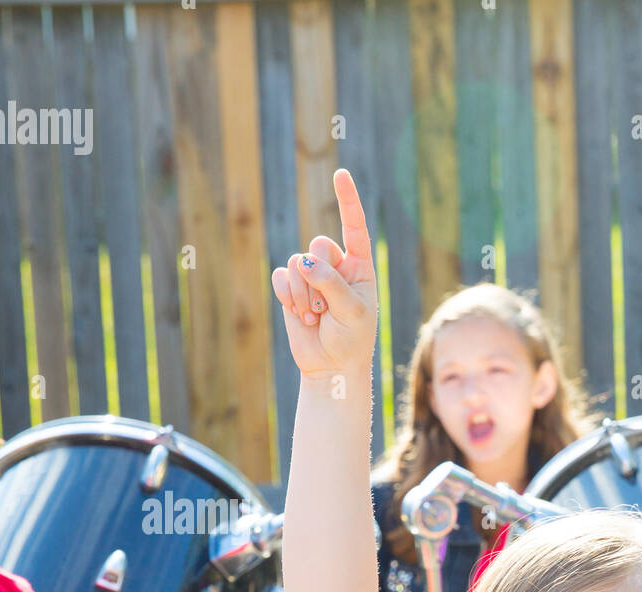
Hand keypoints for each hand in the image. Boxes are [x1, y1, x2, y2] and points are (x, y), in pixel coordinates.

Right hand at [270, 167, 377, 377]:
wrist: (332, 367)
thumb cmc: (352, 340)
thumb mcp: (352, 312)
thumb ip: (331, 284)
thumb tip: (304, 261)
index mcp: (360, 266)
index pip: (354, 227)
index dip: (347, 200)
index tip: (340, 174)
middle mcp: (336, 266)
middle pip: (318, 244)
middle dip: (319, 276)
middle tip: (327, 307)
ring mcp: (312, 276)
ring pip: (297, 262)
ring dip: (304, 293)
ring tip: (315, 317)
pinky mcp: (292, 288)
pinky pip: (281, 276)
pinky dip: (288, 296)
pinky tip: (301, 315)